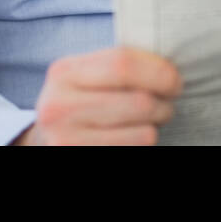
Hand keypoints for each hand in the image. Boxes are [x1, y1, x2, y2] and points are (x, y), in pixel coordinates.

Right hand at [13, 46, 181, 144]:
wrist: (45, 140)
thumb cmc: (79, 101)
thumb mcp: (87, 76)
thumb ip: (118, 64)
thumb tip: (170, 64)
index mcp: (64, 72)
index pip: (123, 64)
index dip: (159, 71)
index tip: (175, 79)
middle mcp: (58, 107)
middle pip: (138, 102)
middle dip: (164, 103)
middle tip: (168, 103)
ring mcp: (65, 140)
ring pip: (143, 133)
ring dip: (156, 127)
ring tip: (151, 121)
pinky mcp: (77, 158)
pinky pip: (134, 151)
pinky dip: (141, 142)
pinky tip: (133, 135)